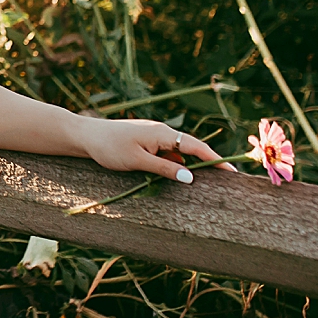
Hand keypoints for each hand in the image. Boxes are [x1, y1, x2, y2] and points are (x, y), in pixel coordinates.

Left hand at [77, 117, 236, 182]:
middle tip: (225, 183)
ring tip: (205, 184)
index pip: (196, 147)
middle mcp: (162, 132)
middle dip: (207, 164)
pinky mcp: (145, 141)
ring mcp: (153, 136)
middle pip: (191, 149)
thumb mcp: (137, 161)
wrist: (85, 136)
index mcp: (162, 133)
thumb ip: (164, 169)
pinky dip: (173, 165)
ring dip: (188, 166)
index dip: (216, 160)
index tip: (233, 173)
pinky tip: (177, 177)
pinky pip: (166, 154)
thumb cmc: (109, 147)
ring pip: (178, 153)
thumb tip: (191, 178)